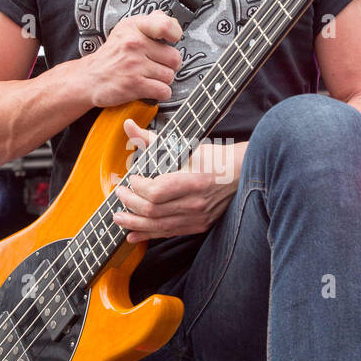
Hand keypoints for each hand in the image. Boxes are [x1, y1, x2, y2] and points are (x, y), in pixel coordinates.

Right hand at [83, 11, 183, 108]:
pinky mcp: (134, 84)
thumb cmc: (110, 56)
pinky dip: (160, 94)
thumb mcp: (125, 31)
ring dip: (163, 81)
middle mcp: (134, 43)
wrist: (89, 78)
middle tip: (158, 67)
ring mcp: (134, 64)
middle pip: (174, 57)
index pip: (166, 25)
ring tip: (150, 78)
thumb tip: (168, 19)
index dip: (175, 35)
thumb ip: (148, 23)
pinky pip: (163, 91)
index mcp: (134, 27)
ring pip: (169, 76)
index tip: (171, 41)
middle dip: (169, 66)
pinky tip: (150, 89)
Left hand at [113, 121, 247, 243]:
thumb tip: (129, 126)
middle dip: (130, 204)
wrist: (242, 174)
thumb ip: (152, 140)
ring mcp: (197, 218)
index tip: (131, 180)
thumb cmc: (215, 159)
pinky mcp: (198, 226)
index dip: (137, 187)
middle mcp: (195, 203)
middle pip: (152, 210)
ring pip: (157, 226)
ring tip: (118, 218)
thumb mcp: (185, 146)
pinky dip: (148, 234)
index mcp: (193, 181)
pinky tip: (133, 234)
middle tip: (119, 195)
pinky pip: (168, 233)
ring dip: (134, 223)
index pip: (155, 192)